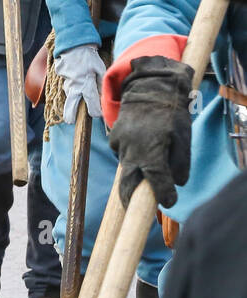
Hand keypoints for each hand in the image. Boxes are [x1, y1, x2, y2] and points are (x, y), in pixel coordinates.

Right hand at [54, 44, 107, 120]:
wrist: (74, 46)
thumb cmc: (90, 58)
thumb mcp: (100, 69)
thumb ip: (101, 83)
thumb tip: (104, 96)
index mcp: (86, 84)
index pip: (91, 102)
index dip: (95, 111)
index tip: (96, 116)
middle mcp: (75, 86)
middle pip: (71, 105)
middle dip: (70, 115)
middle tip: (70, 122)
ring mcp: (67, 83)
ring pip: (70, 95)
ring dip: (73, 99)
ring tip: (76, 102)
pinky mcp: (62, 79)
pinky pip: (67, 86)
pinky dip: (72, 88)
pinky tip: (75, 83)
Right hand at [107, 56, 193, 207]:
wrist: (148, 88)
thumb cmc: (171, 114)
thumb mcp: (184, 138)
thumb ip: (181, 163)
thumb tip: (178, 182)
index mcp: (151, 151)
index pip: (156, 181)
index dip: (163, 194)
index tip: (168, 202)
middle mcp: (132, 151)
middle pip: (127, 183)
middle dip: (130, 198)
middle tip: (133, 208)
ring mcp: (120, 145)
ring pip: (126, 168)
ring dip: (133, 174)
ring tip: (144, 169)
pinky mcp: (114, 139)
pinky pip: (122, 154)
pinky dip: (130, 157)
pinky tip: (140, 146)